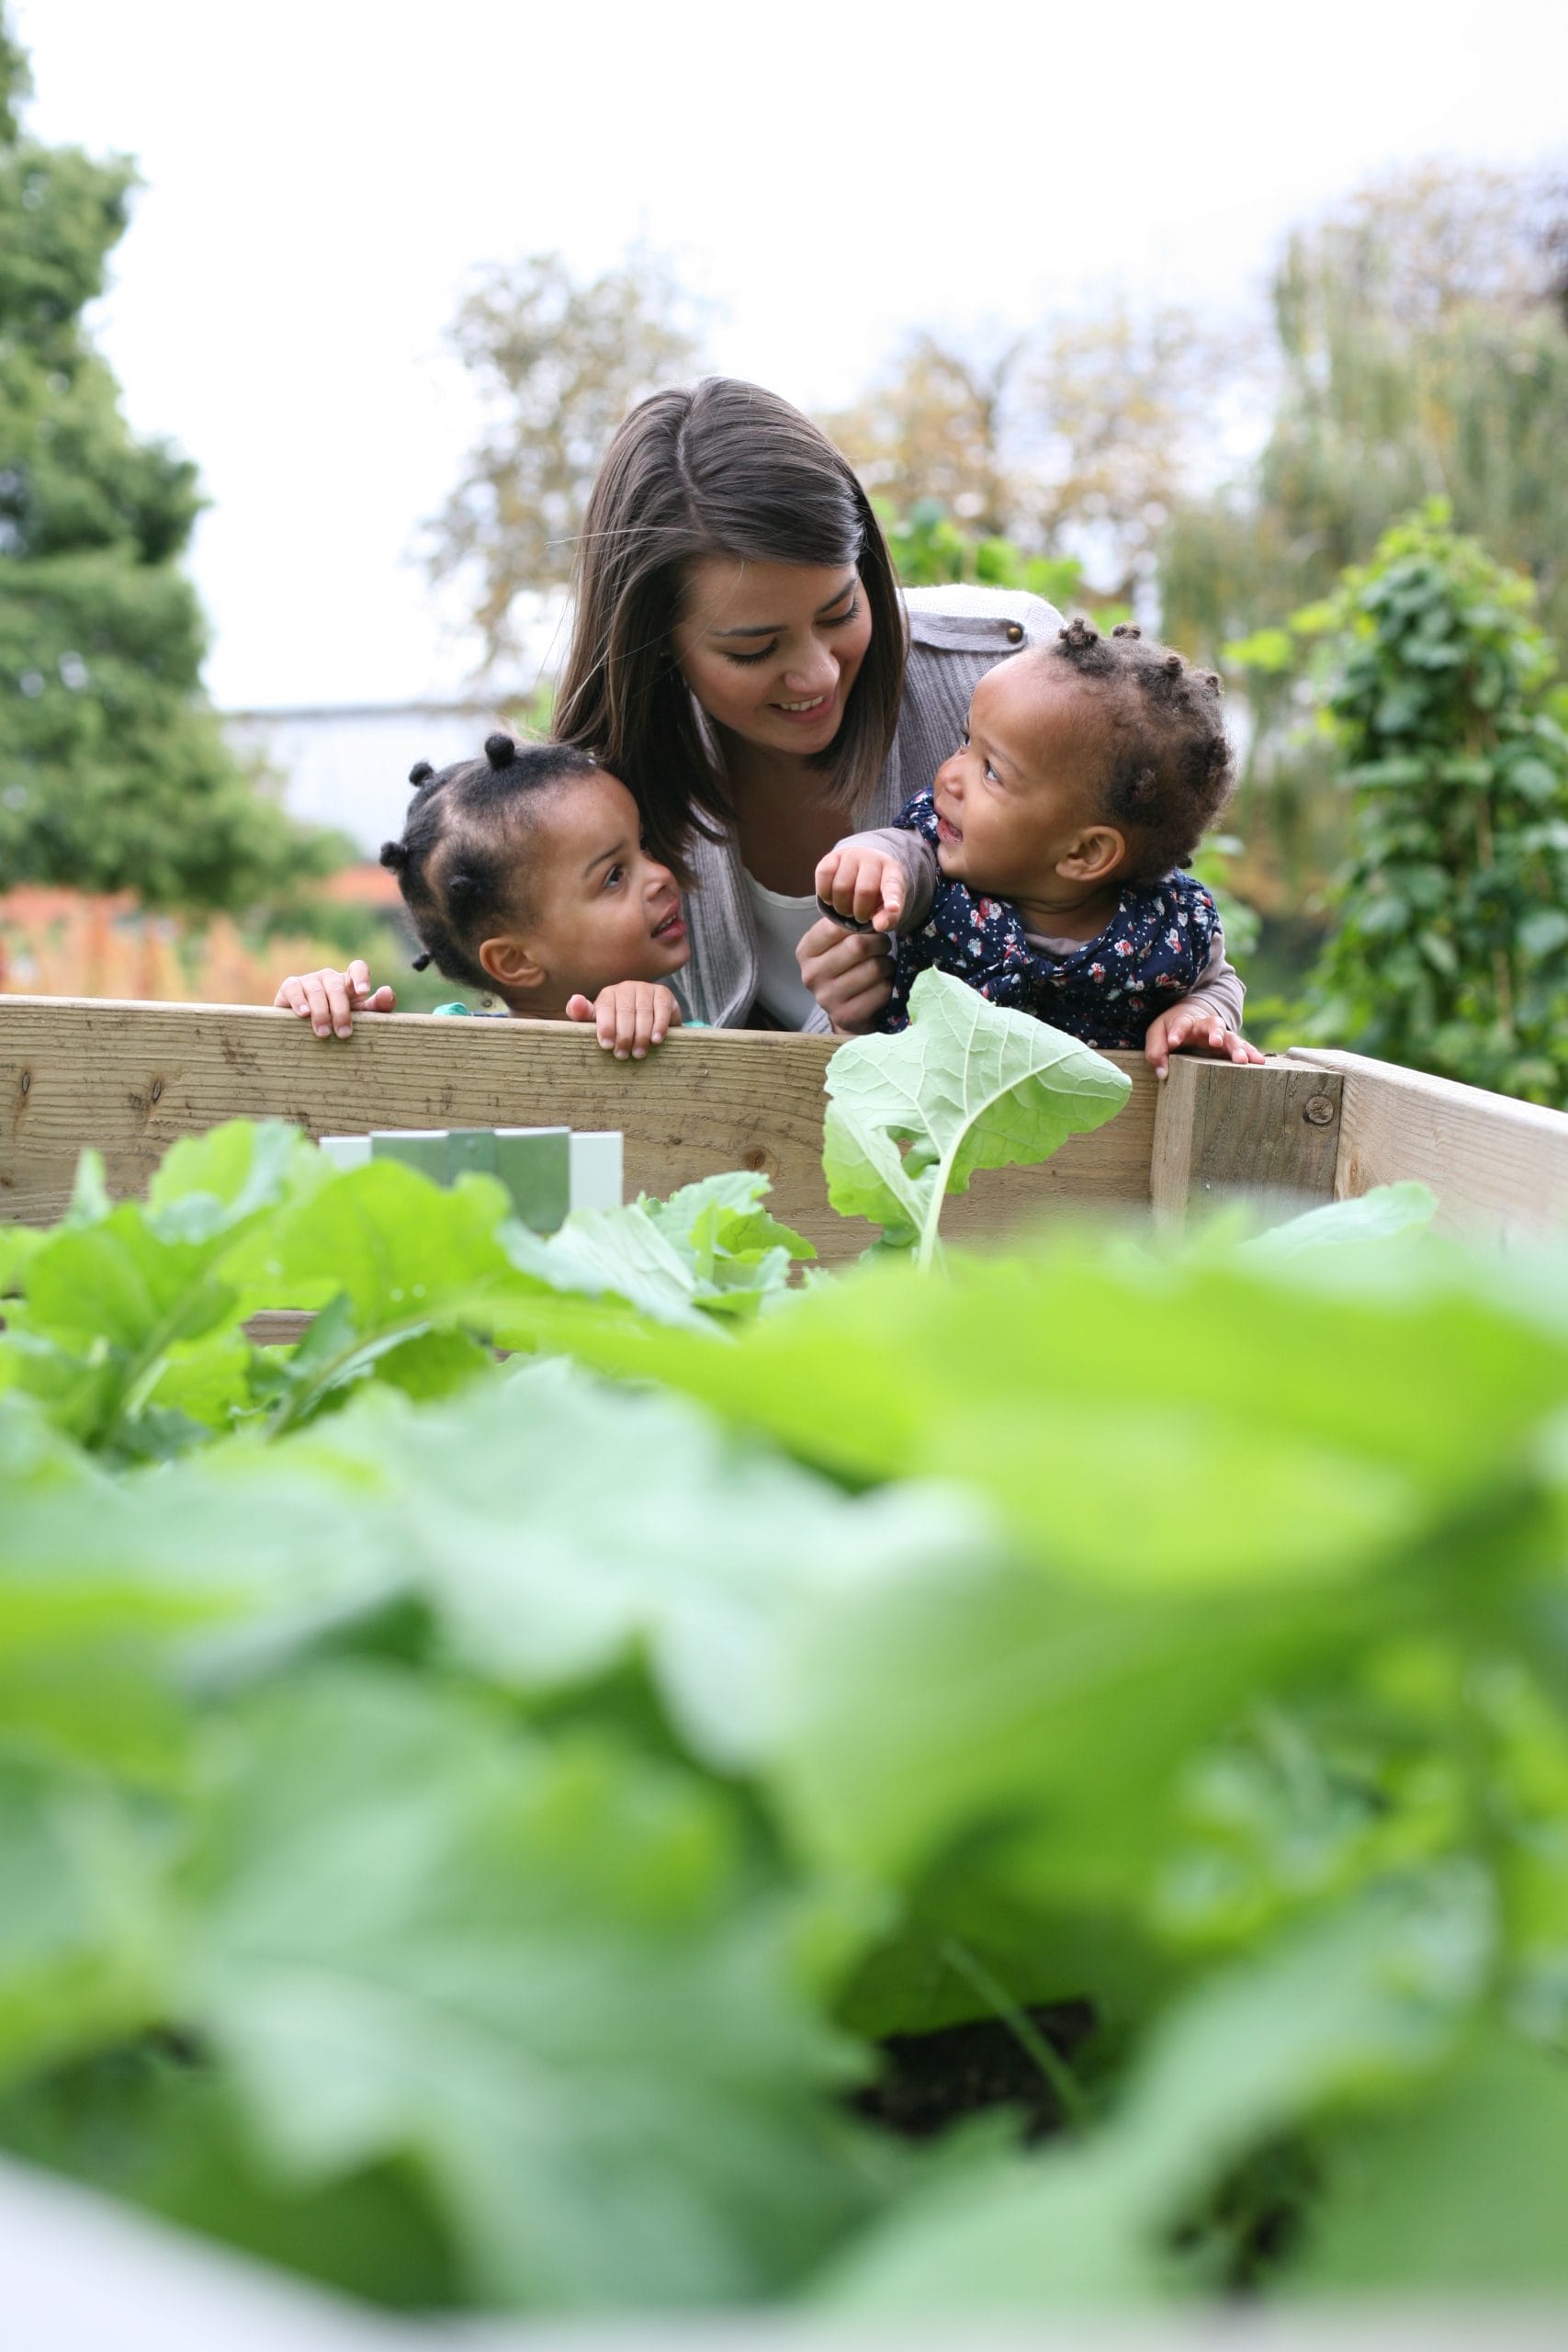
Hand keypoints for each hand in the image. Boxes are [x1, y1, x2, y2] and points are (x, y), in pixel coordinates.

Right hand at [274, 960, 395, 1038]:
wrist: (302, 1028)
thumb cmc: (337, 1022)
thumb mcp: (360, 1016)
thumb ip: (378, 1007)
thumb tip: (387, 991)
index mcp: (348, 982)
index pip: (357, 968)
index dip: (361, 977)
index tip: (363, 993)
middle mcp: (329, 977)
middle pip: (337, 987)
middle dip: (341, 1011)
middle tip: (344, 1034)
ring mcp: (309, 980)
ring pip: (317, 991)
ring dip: (321, 1013)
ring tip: (324, 1033)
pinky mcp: (290, 986)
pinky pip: (294, 988)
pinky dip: (299, 1001)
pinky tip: (304, 1013)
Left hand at [564, 981, 681, 1058]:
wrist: (648, 1023)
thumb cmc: (618, 1026)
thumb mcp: (598, 1023)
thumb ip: (582, 1015)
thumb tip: (575, 1000)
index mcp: (608, 994)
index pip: (605, 1008)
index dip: (606, 1027)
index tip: (607, 1046)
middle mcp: (626, 988)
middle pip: (625, 1011)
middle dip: (623, 1036)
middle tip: (622, 1055)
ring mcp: (646, 989)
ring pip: (643, 1012)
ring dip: (641, 1035)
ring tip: (638, 1053)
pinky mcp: (664, 994)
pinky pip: (661, 1009)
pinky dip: (659, 1026)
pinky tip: (656, 1040)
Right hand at [796, 914, 892, 1034]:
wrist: (847, 1010)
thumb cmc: (846, 967)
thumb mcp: (837, 944)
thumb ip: (846, 926)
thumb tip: (872, 910)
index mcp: (806, 952)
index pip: (836, 925)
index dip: (861, 923)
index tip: (869, 928)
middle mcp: (811, 975)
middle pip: (858, 946)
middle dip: (879, 943)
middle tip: (883, 946)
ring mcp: (827, 998)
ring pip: (874, 968)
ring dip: (887, 964)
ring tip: (884, 966)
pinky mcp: (846, 1016)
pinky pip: (882, 991)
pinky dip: (890, 985)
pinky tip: (883, 985)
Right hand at [814, 842, 904, 932]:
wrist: (861, 868)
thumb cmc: (877, 892)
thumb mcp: (887, 906)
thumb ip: (887, 918)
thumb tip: (879, 926)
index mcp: (892, 871)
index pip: (893, 885)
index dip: (892, 898)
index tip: (893, 908)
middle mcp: (872, 859)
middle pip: (864, 891)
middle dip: (860, 912)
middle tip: (860, 917)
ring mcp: (851, 855)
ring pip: (841, 887)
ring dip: (841, 907)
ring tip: (847, 909)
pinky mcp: (832, 857)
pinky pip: (824, 875)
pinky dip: (825, 894)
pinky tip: (832, 899)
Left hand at [1144, 1003, 1266, 1078]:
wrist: (1190, 1019)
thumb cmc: (1170, 1030)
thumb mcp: (1157, 1036)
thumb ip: (1156, 1052)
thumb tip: (1163, 1074)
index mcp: (1185, 1021)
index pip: (1181, 1023)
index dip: (1177, 1031)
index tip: (1173, 1042)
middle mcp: (1205, 1025)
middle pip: (1213, 1024)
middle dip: (1215, 1033)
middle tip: (1216, 1042)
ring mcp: (1220, 1034)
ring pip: (1231, 1037)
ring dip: (1237, 1048)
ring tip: (1243, 1060)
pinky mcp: (1229, 1045)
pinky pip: (1242, 1047)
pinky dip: (1251, 1053)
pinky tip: (1259, 1062)